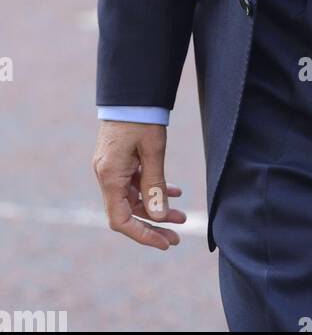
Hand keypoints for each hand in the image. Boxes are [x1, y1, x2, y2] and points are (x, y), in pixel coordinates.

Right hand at [92, 121, 185, 249]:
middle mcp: (107, 176)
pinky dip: (154, 189)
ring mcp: (112, 169)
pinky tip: (174, 191)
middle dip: (154, 226)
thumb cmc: (142, 118)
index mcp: (109, 177)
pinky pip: (136, 184)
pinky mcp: (120, 162)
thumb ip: (155, 184)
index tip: (166, 242)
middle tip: (179, 235)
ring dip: (157, 208)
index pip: (121, 220)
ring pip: (134, 199)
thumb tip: (159, 217)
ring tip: (182, 215)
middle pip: (128, 213)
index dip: (143, 235)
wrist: (132, 91)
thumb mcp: (153, 151)